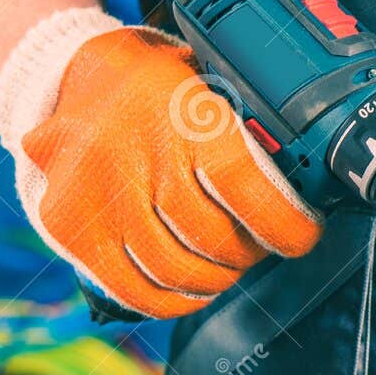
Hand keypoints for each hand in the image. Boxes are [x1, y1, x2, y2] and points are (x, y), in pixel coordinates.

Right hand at [0, 9, 323, 317]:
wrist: (72, 74)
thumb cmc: (160, 87)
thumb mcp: (212, 83)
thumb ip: (253, 131)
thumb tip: (308, 185)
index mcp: (177, 113)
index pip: (242, 185)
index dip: (282, 224)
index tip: (303, 237)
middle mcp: (130, 153)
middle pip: (210, 238)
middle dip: (249, 253)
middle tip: (260, 246)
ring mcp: (93, 193)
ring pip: (174, 271)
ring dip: (215, 278)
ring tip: (227, 263)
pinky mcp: (67, 225)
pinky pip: (132, 289)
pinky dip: (172, 300)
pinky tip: (192, 287)